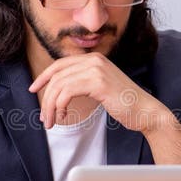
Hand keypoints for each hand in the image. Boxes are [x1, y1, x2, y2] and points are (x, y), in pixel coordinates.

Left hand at [29, 53, 162, 132]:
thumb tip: (60, 90)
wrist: (146, 111)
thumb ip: (84, 82)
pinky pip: (67, 92)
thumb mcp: (101, 87)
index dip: (44, 77)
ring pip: (60, 85)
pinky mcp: (98, 82)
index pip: (60, 64)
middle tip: (44, 117)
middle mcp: (94, 60)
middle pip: (57, 75)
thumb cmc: (125, 104)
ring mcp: (96, 69)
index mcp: (94, 59)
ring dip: (51, 106)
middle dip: (46, 98)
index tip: (34, 89)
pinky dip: (61, 106)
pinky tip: (65, 116)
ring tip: (52, 121)